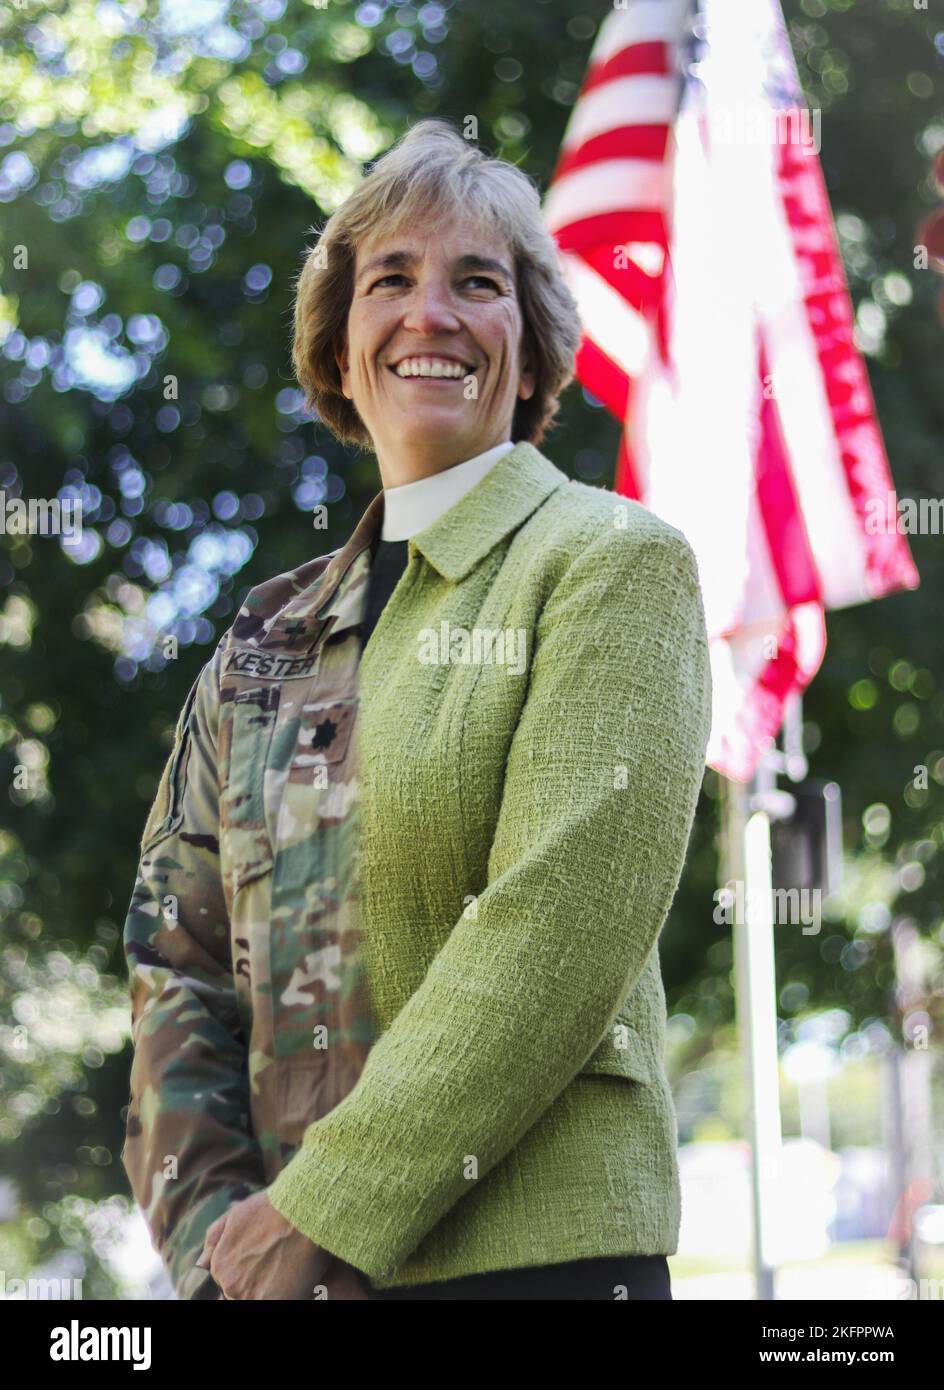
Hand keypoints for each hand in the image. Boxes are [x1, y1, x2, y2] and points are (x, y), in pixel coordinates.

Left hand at [197, 1189, 347, 1299]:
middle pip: (240, 1294)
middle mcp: (230, 1286)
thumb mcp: (235, 1215)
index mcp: (220, 1267)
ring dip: (268, 1290)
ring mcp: (252, 1297)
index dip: (246, 1272)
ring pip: (256, 1298)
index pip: (227, 1283)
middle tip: (274, 1266)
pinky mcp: (275, 1303)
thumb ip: (214, 1240)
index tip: (261, 1263)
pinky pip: (276, 1302)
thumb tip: (201, 1264)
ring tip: (284, 1271)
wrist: (304, 1212)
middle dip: (256, 1283)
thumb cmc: (271, 1209)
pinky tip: (293, 1280)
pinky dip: (284, 1295)